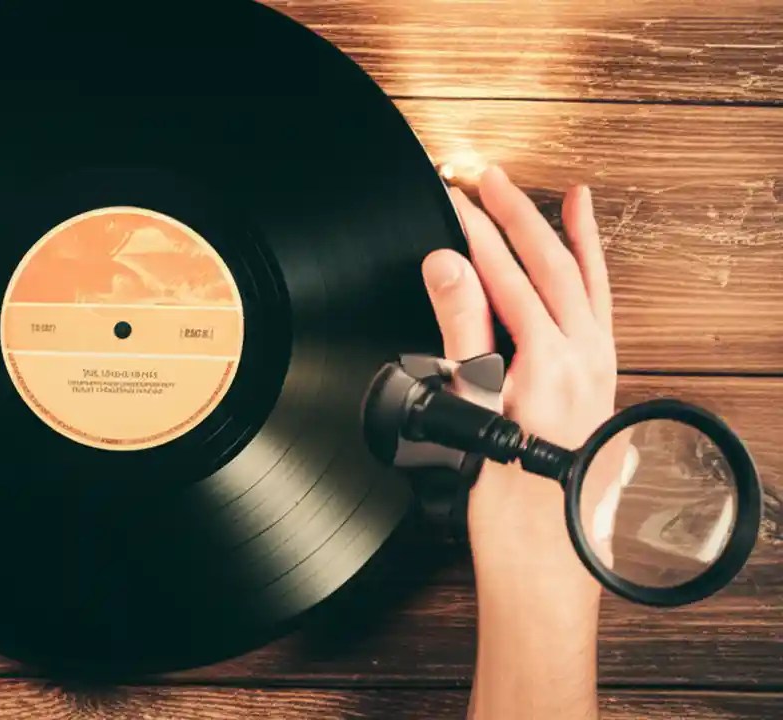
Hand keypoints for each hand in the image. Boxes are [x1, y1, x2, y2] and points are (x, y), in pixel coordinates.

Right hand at [421, 166, 620, 594]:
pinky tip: (582, 261)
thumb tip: (449, 266)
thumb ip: (466, 335)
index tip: (447, 195)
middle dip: (514, 212)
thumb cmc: (511, 515)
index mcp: (552, 365)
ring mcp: (601, 374)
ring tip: (546, 192)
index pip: (507, 275)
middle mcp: (587, 361)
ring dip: (558, 233)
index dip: (473, 230)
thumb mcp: (474, 420)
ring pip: (583, 282)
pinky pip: (601, 312)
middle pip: (550, 265)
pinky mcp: (601, 388)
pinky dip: (592, 275)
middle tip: (480, 174)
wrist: (549, 572)